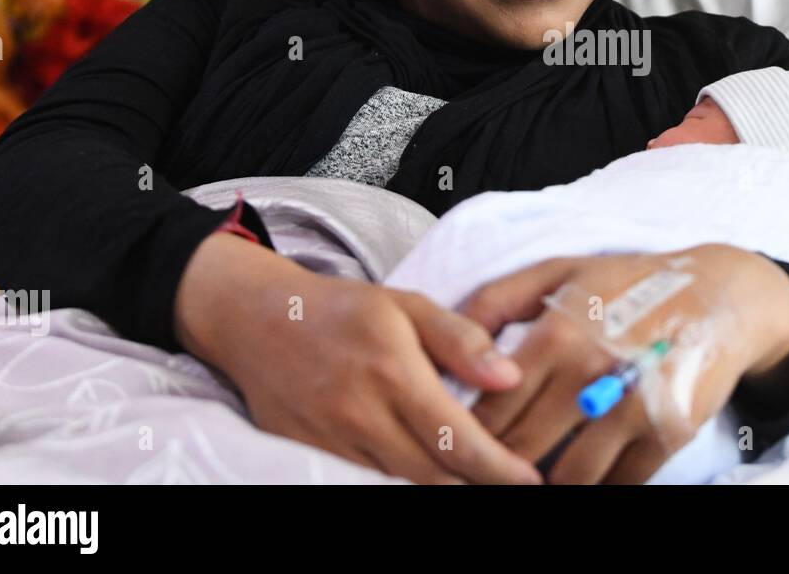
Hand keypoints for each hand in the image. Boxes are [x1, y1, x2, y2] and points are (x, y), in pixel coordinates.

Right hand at [175, 231, 542, 483]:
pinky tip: (430, 467)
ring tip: (477, 474)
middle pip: (434, 475)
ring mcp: (334, 440)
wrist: (257, 320)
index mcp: (393, 372)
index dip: (499, 468)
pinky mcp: (313, 453)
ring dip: (443, 482)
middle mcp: (362, 414)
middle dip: (478, 483)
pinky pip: (371, 477)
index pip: (458, 439)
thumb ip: (462, 339)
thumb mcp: (408, 305)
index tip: (531, 479)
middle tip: (514, 479)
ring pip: (403, 481)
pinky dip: (405, 476)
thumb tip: (510, 377)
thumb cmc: (343, 308)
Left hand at [459, 245, 788, 483]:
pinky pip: (620, 484)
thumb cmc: (629, 282)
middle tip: (489, 470)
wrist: (720, 295)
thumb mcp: (561, 270)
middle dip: (497, 468)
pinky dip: (599, 486)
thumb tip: (446, 340)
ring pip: (569, 479)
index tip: (461, 443)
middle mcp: (591, 375)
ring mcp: (633, 409)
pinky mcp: (668, 435)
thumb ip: (497, 301)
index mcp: (556, 335)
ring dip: (547, 484)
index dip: (467, 435)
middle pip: (521, 451)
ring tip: (535, 475)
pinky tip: (587, 473)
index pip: (490, 409)